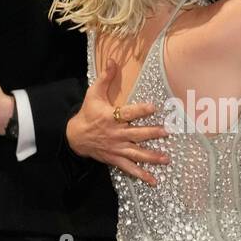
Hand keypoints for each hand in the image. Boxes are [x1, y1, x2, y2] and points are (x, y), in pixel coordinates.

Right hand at [66, 59, 169, 185]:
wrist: (74, 136)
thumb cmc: (87, 113)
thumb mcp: (93, 93)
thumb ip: (106, 77)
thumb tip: (113, 60)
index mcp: (111, 117)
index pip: (128, 112)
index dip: (140, 110)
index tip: (154, 107)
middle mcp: (116, 133)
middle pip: (136, 134)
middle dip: (152, 133)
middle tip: (166, 132)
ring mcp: (116, 148)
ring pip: (136, 153)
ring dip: (151, 156)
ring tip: (166, 158)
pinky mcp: (115, 159)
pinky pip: (130, 168)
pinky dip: (141, 175)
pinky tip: (153, 181)